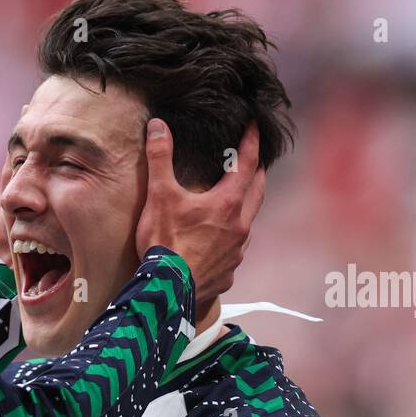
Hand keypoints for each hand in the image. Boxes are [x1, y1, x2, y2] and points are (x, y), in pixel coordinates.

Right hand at [135, 119, 265, 305]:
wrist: (167, 290)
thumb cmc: (165, 243)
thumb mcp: (160, 195)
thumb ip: (160, 158)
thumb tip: (158, 126)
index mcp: (227, 204)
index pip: (247, 164)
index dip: (251, 143)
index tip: (254, 128)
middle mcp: (239, 227)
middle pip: (257, 192)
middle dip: (257, 175)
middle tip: (255, 164)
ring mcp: (236, 253)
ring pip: (249, 224)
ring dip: (245, 211)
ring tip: (238, 205)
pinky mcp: (227, 274)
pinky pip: (234, 254)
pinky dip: (230, 244)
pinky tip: (219, 246)